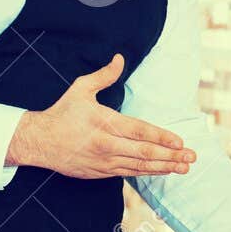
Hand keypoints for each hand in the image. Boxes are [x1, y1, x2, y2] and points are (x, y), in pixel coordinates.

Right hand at [7, 54, 194, 178]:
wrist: (38, 142)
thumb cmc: (62, 113)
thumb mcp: (80, 89)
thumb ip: (103, 76)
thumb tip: (120, 58)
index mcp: (104, 123)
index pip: (139, 132)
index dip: (161, 138)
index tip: (180, 141)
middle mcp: (106, 145)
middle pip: (144, 153)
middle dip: (171, 156)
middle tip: (191, 156)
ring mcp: (104, 161)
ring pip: (139, 166)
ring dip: (165, 167)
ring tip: (185, 167)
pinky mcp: (101, 172)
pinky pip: (130, 173)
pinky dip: (149, 172)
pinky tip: (164, 170)